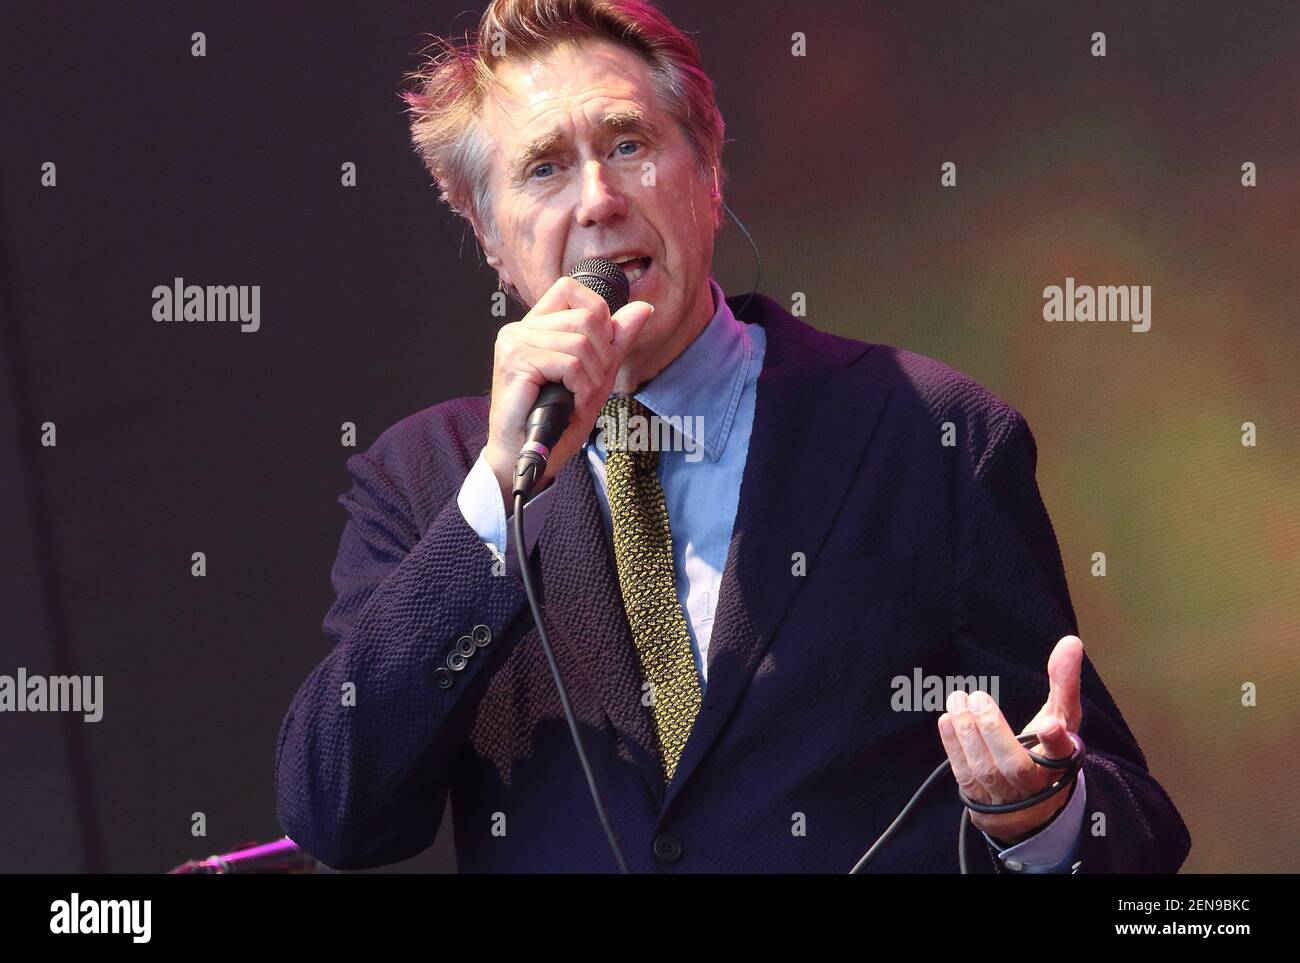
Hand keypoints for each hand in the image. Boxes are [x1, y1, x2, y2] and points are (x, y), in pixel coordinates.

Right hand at [483, 276, 653, 509]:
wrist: (525, 457)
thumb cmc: (555, 420)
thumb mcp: (596, 374)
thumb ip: (616, 340)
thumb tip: (643, 308)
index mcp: (537, 325)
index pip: (571, 289)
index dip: (598, 315)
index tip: (599, 353)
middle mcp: (521, 328)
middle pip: (585, 317)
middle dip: (603, 357)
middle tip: (591, 387)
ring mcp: (515, 342)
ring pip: (581, 342)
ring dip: (593, 378)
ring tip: (580, 399)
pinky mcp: (515, 362)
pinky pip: (569, 363)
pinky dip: (581, 387)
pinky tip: (572, 403)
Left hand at [936, 635, 1083, 844]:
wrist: (1031, 803)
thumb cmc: (1046, 749)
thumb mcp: (1062, 717)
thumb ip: (1064, 682)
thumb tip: (1071, 641)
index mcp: (1061, 762)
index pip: (1062, 754)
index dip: (1055, 741)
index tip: (1049, 724)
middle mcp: (1035, 784)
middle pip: (1014, 765)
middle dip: (993, 730)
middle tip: (979, 697)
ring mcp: (1007, 797)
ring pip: (986, 770)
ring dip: (967, 734)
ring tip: (958, 700)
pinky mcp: (981, 800)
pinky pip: (965, 776)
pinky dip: (954, 747)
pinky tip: (947, 720)